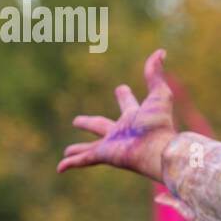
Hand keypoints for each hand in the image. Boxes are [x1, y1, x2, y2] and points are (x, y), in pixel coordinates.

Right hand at [58, 49, 178, 181]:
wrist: (158, 149)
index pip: (128, 103)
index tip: (121, 88)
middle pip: (102, 126)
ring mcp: (112, 145)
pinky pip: (84, 160)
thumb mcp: (160, 94)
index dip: (125, 96)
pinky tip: (59, 168)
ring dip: (78, 149)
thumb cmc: (160, 123)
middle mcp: (122, 132)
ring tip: (67, 151)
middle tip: (77, 121)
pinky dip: (70, 163)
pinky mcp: (104, 155)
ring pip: (90, 147)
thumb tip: (161, 51)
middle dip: (90, 123)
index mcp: (135, 116)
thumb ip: (155, 74)